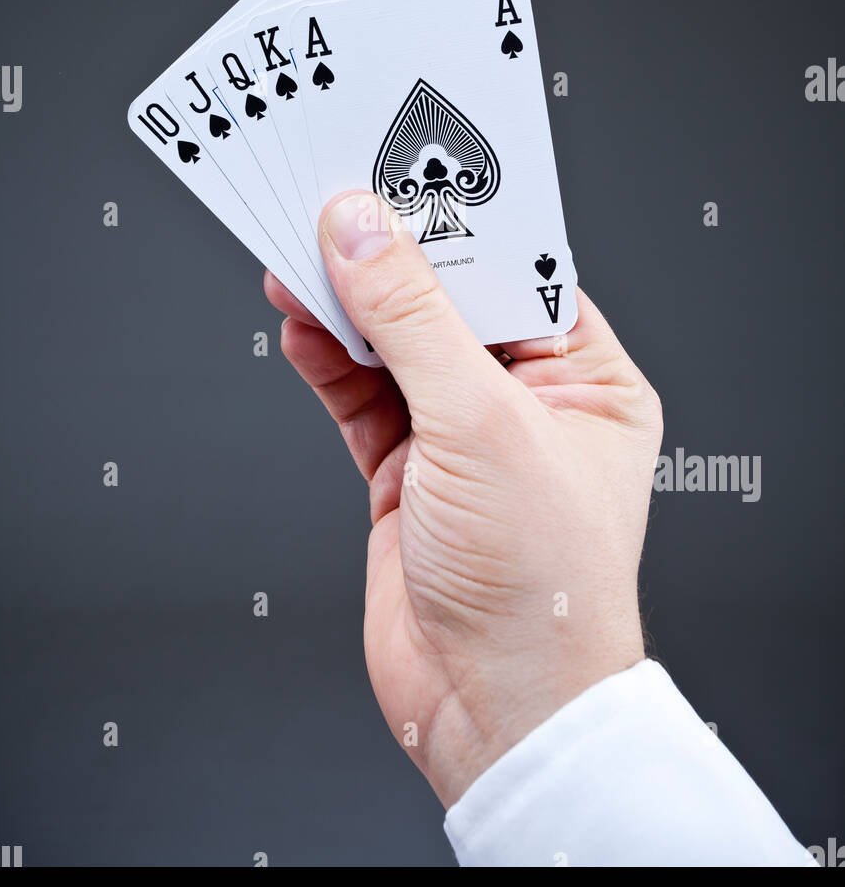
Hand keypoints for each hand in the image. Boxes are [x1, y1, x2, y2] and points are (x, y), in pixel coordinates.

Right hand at [264, 191, 662, 807]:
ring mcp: (463, 440)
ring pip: (395, 349)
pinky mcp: (406, 475)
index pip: (518, 274)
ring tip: (297, 256)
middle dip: (390, 262)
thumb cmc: (539, 586)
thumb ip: (413, 322)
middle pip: (449, 305)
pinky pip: (361, 399)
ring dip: (346, 308)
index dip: (459, 223)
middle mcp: (529, 405)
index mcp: (589, 382)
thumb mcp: (481, 424)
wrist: (492, 711)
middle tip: (333, 205)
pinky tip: (299, 326)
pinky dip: (327, 363)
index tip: (401, 176)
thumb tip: (363, 233)